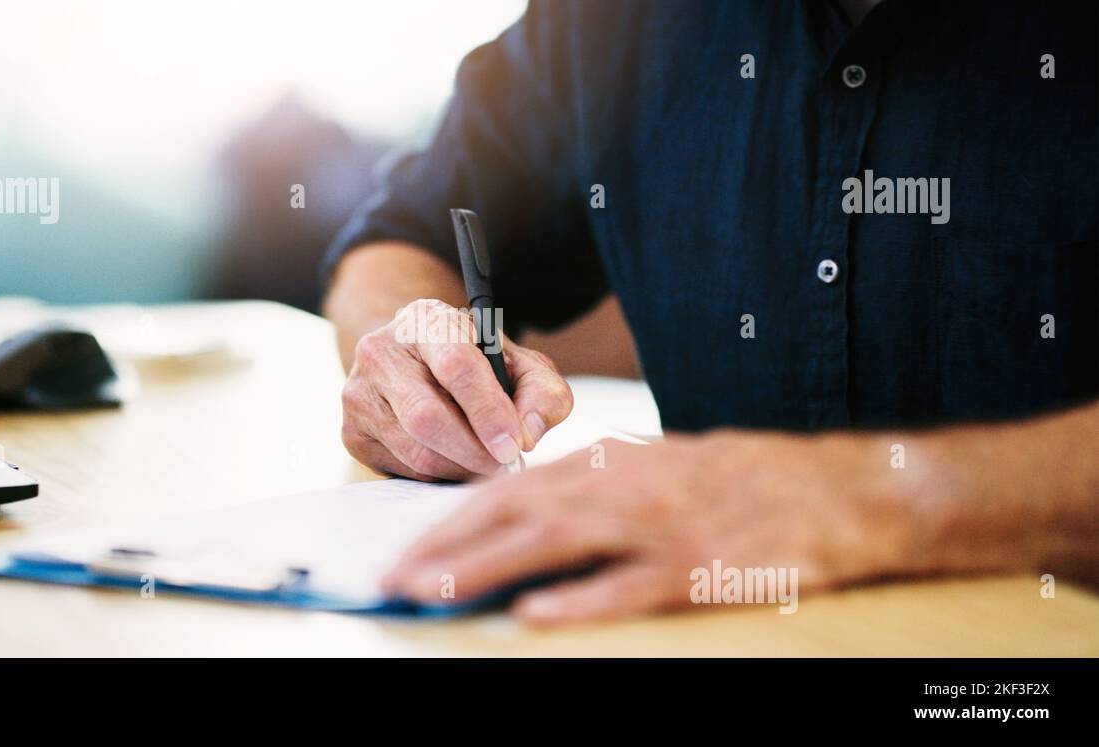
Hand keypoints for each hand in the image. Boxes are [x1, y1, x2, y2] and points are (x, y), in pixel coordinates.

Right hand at [341, 299, 573, 480]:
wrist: (415, 362)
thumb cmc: (477, 364)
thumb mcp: (520, 364)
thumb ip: (542, 393)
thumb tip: (528, 432)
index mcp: (425, 320)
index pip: (456, 366)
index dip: (488, 411)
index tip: (514, 445)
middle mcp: (380, 350)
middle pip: (427, 416)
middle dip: (475, 451)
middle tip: (505, 464)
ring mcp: (358, 392)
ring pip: (416, 451)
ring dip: (461, 467)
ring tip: (486, 461)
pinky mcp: (352, 432)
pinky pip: (403, 469)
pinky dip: (439, 475)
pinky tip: (455, 460)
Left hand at [382, 431, 923, 624]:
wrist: (836, 490)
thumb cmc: (740, 480)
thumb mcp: (659, 468)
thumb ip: (593, 490)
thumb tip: (524, 519)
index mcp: (612, 462)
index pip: (512, 487)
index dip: (452, 518)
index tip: (406, 547)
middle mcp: (625, 485)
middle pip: (517, 511)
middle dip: (448, 544)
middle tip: (395, 576)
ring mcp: (661, 525)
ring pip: (557, 541)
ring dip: (488, 566)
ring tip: (435, 589)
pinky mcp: (699, 567)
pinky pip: (630, 585)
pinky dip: (580, 600)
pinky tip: (536, 615)